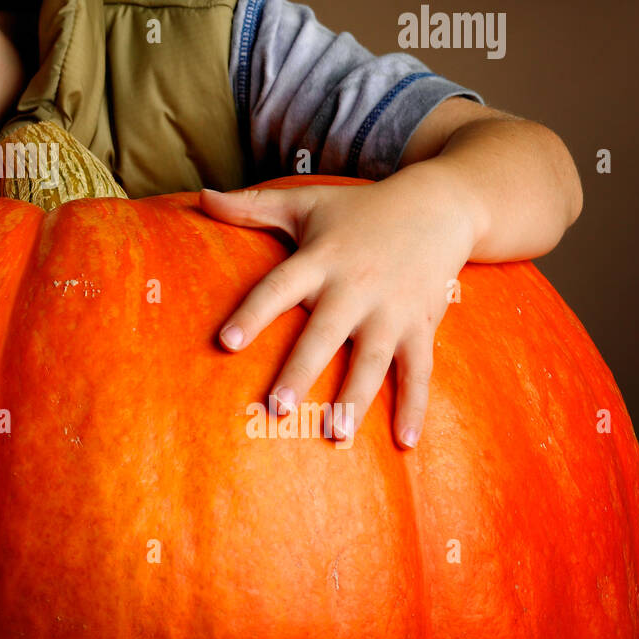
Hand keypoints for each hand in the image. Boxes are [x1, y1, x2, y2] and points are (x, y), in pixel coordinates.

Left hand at [199, 172, 475, 446]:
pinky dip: (415, 406)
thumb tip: (201, 196)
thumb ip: (251, 206)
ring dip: (355, 398)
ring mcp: (391, 310)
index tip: (226, 342)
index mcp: (320, 260)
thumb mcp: (304, 202)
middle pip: (323, 334)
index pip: (279, 288)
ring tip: (335, 433)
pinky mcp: (421, 325)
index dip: (253, 313)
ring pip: (371, 359)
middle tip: (277, 407)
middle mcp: (354, 287)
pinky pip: (419, 370)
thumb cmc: (359, 208)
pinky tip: (405, 441)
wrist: (438, 206)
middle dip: (301, 370)